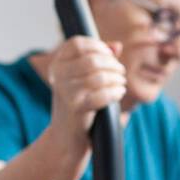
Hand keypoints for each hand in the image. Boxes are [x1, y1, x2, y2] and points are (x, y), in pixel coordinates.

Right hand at [45, 36, 126, 150]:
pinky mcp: (75, 108)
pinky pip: (102, 95)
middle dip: (112, 64)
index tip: (109, 55)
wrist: (65, 135)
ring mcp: (65, 92)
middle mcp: (58, 76)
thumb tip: (117, 46)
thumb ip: (99, 59)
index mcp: (57, 64)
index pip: (77, 43)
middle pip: (92, 59)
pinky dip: (115, 92)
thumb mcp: (83, 78)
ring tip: (122, 82)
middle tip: (121, 71)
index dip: (97, 46)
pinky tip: (119, 93)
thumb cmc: (77, 103)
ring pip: (99, 77)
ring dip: (116, 78)